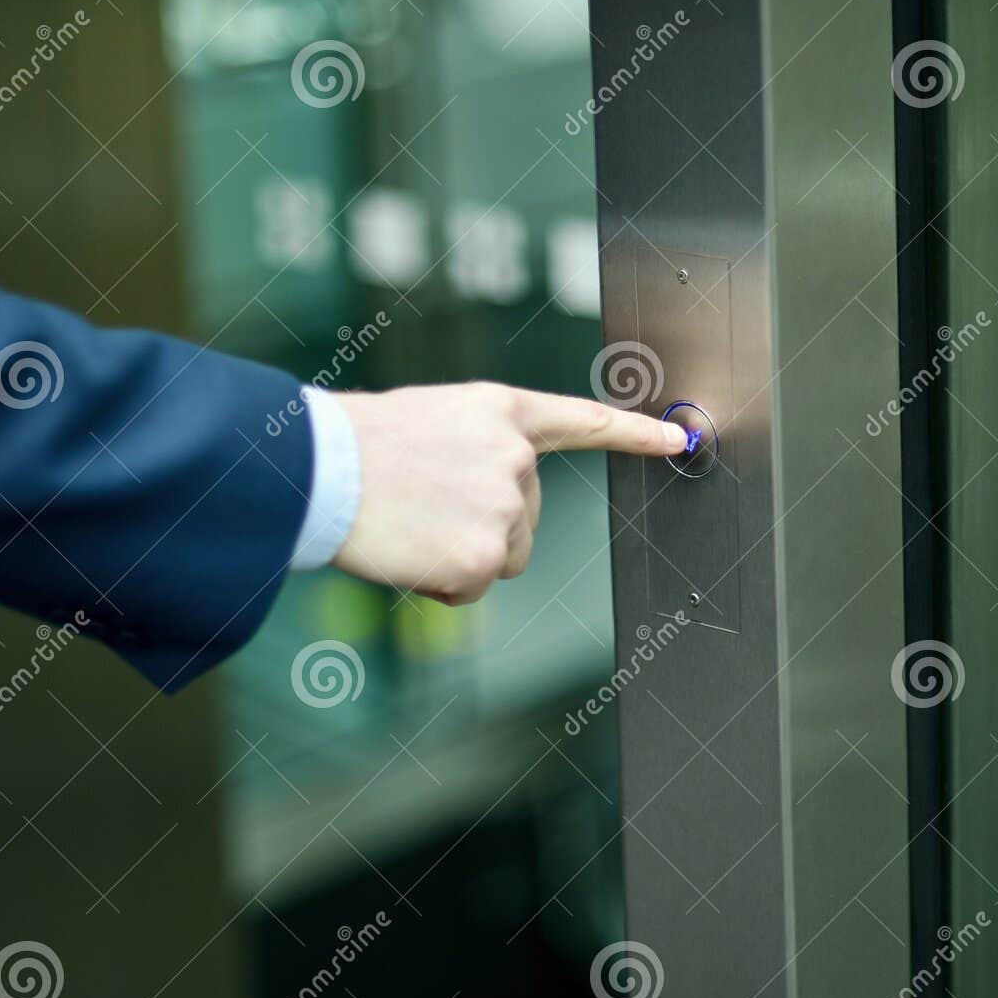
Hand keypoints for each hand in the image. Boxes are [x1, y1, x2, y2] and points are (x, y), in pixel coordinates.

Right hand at [332, 382, 687, 604]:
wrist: (320, 468)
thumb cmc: (355, 445)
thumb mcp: (431, 420)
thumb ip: (477, 448)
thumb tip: (490, 506)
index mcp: (502, 411)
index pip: (582, 421)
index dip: (633, 433)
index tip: (677, 440)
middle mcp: (517, 457)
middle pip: (525, 519)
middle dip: (481, 526)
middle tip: (421, 506)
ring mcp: (507, 507)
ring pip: (502, 557)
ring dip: (462, 555)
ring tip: (410, 525)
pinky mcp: (487, 556)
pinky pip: (471, 587)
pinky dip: (440, 582)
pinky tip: (407, 551)